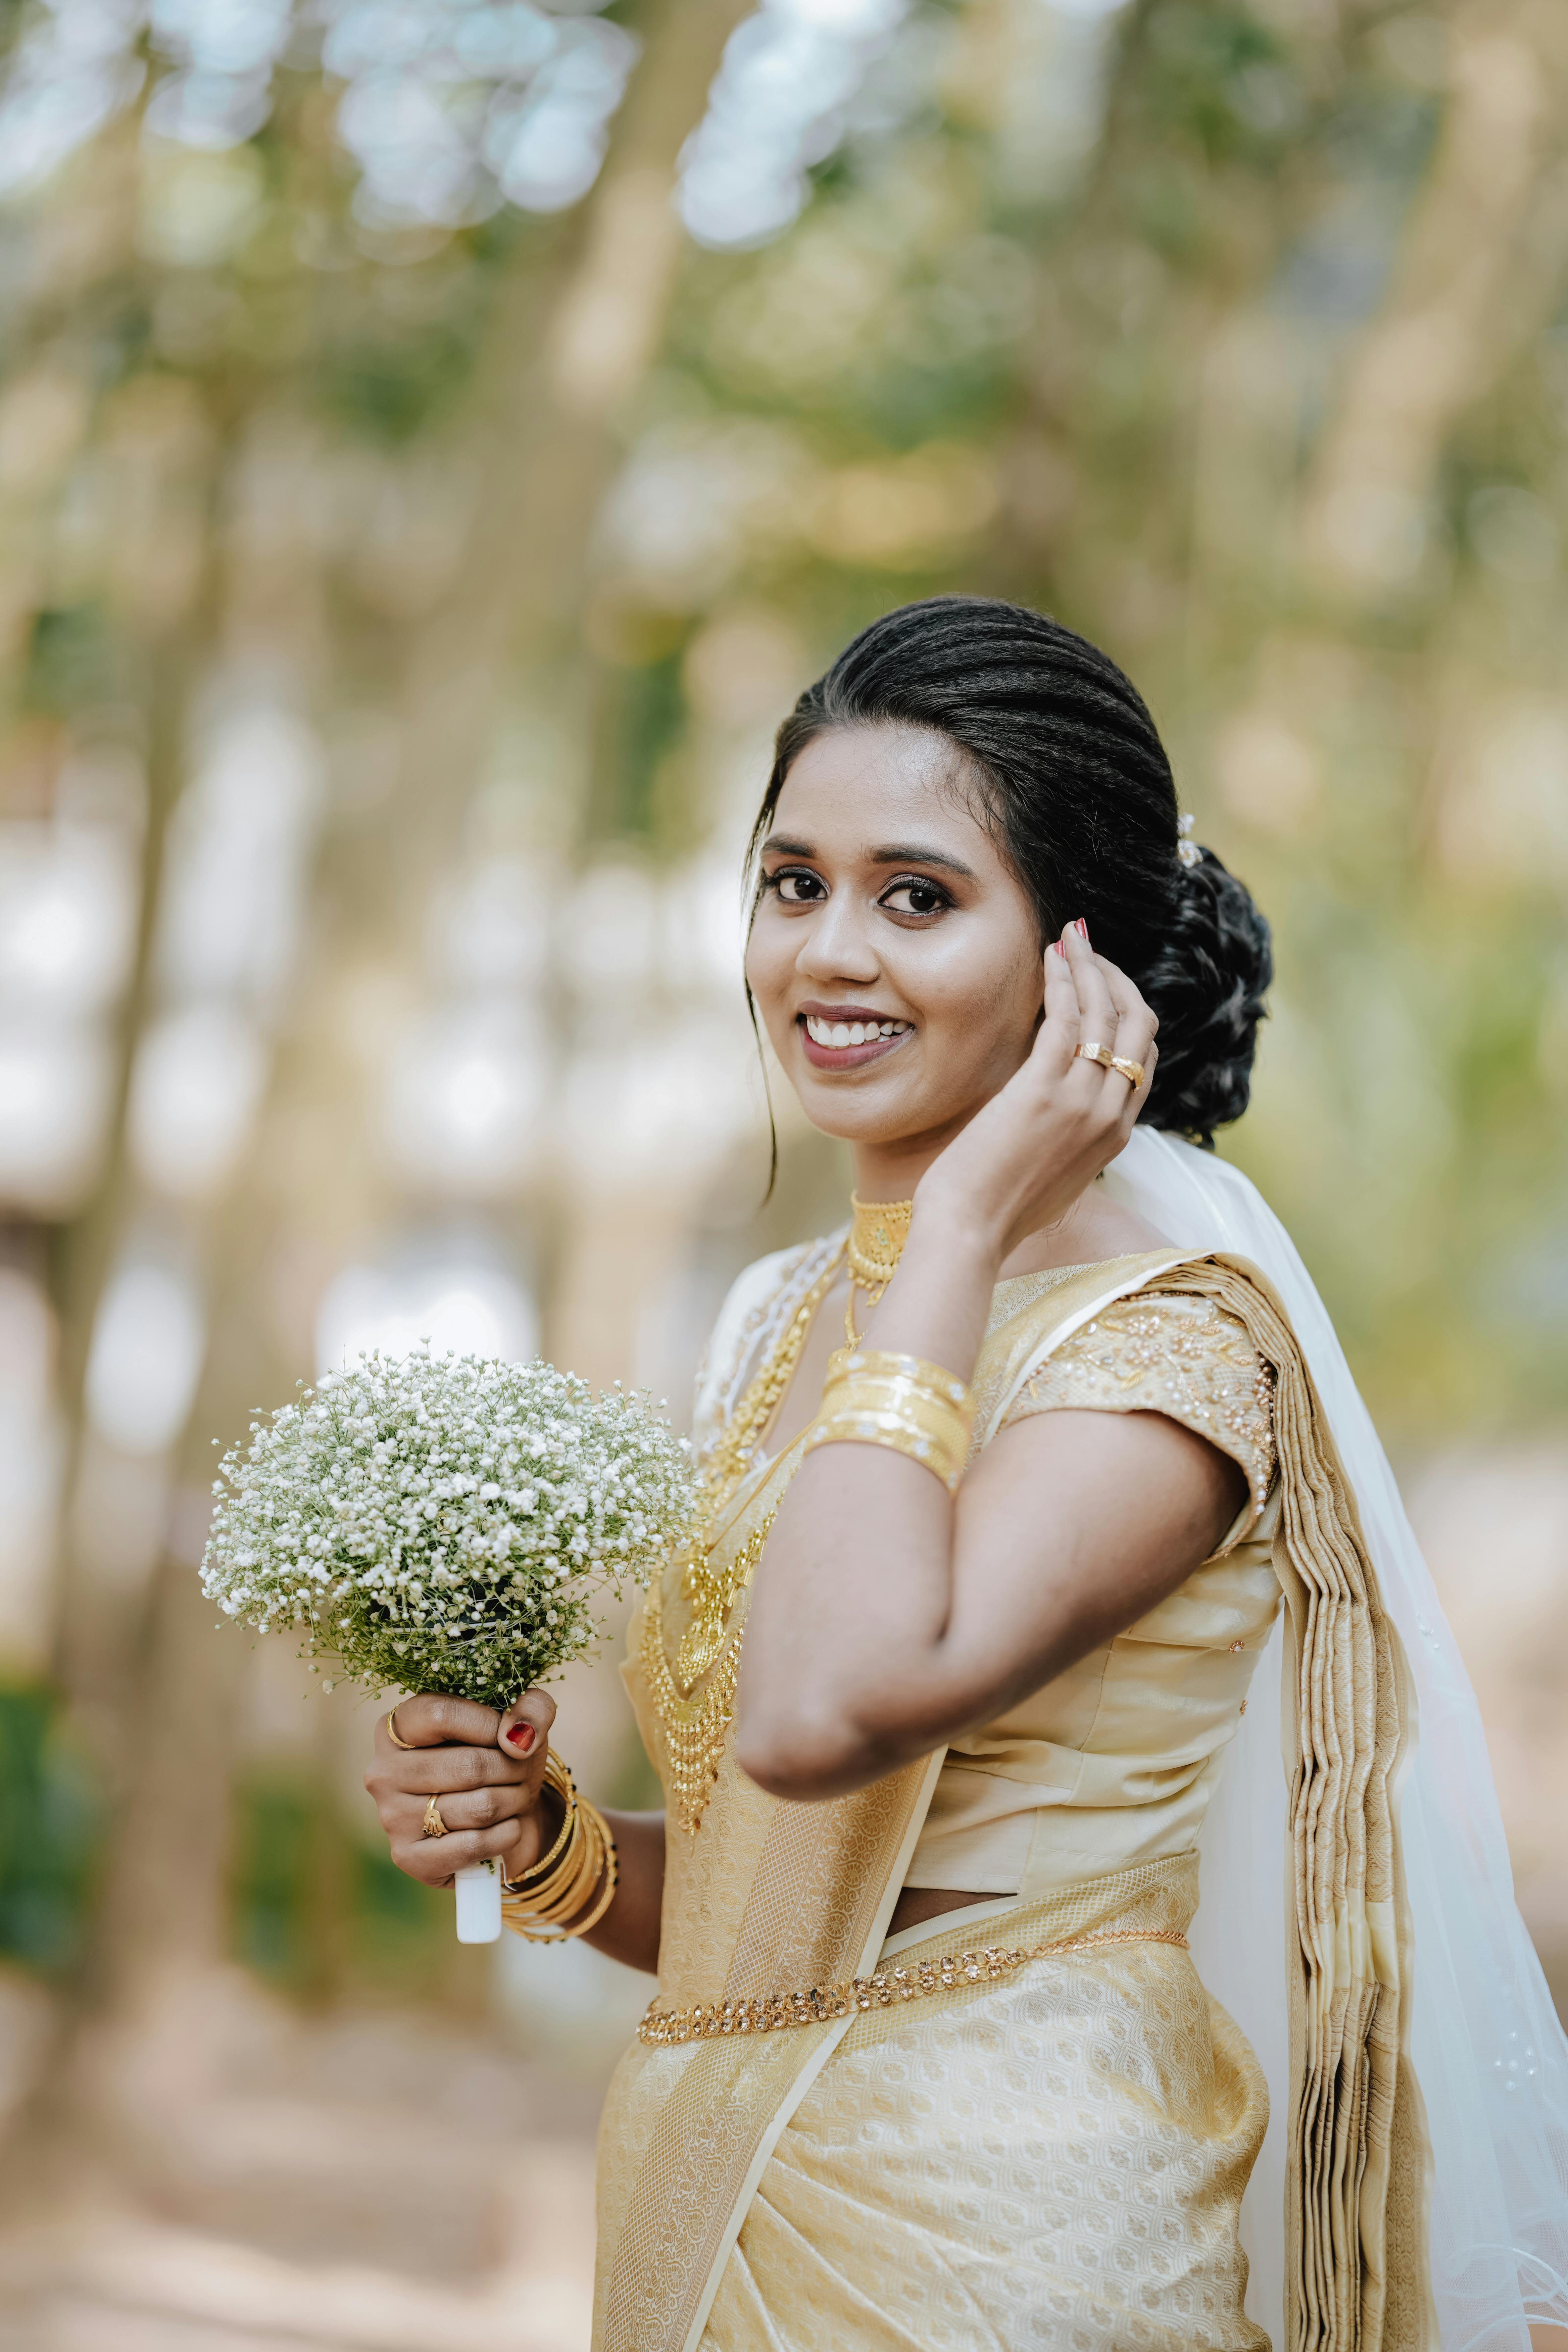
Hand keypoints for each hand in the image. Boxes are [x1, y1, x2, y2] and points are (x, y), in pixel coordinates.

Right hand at [364, 1688, 558, 1889]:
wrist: (503, 1817)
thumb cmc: (502, 1758)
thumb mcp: (522, 1720)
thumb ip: (531, 1708)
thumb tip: (518, 1736)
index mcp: (397, 1727)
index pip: (441, 1715)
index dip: (490, 1724)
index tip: (513, 1736)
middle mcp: (384, 1771)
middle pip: (469, 1766)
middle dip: (513, 1769)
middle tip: (522, 1772)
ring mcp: (392, 1818)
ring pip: (479, 1807)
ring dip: (515, 1801)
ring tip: (516, 1796)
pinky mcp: (408, 1858)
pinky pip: (474, 1845)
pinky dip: (507, 1834)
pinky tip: (509, 1826)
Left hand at [913, 921, 1157, 1261]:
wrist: (971, 1231)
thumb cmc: (999, 1207)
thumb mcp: (1056, 1173)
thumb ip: (1072, 1137)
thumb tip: (1061, 1109)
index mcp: (1117, 1134)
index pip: (1144, 1056)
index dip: (1127, 1010)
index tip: (1101, 983)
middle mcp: (1110, 1114)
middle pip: (1138, 1025)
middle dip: (1116, 978)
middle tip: (1087, 948)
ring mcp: (1082, 1101)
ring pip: (1107, 1013)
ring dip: (1090, 966)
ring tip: (1070, 936)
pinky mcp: (1043, 1090)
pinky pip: (1067, 1019)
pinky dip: (1062, 981)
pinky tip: (1049, 958)